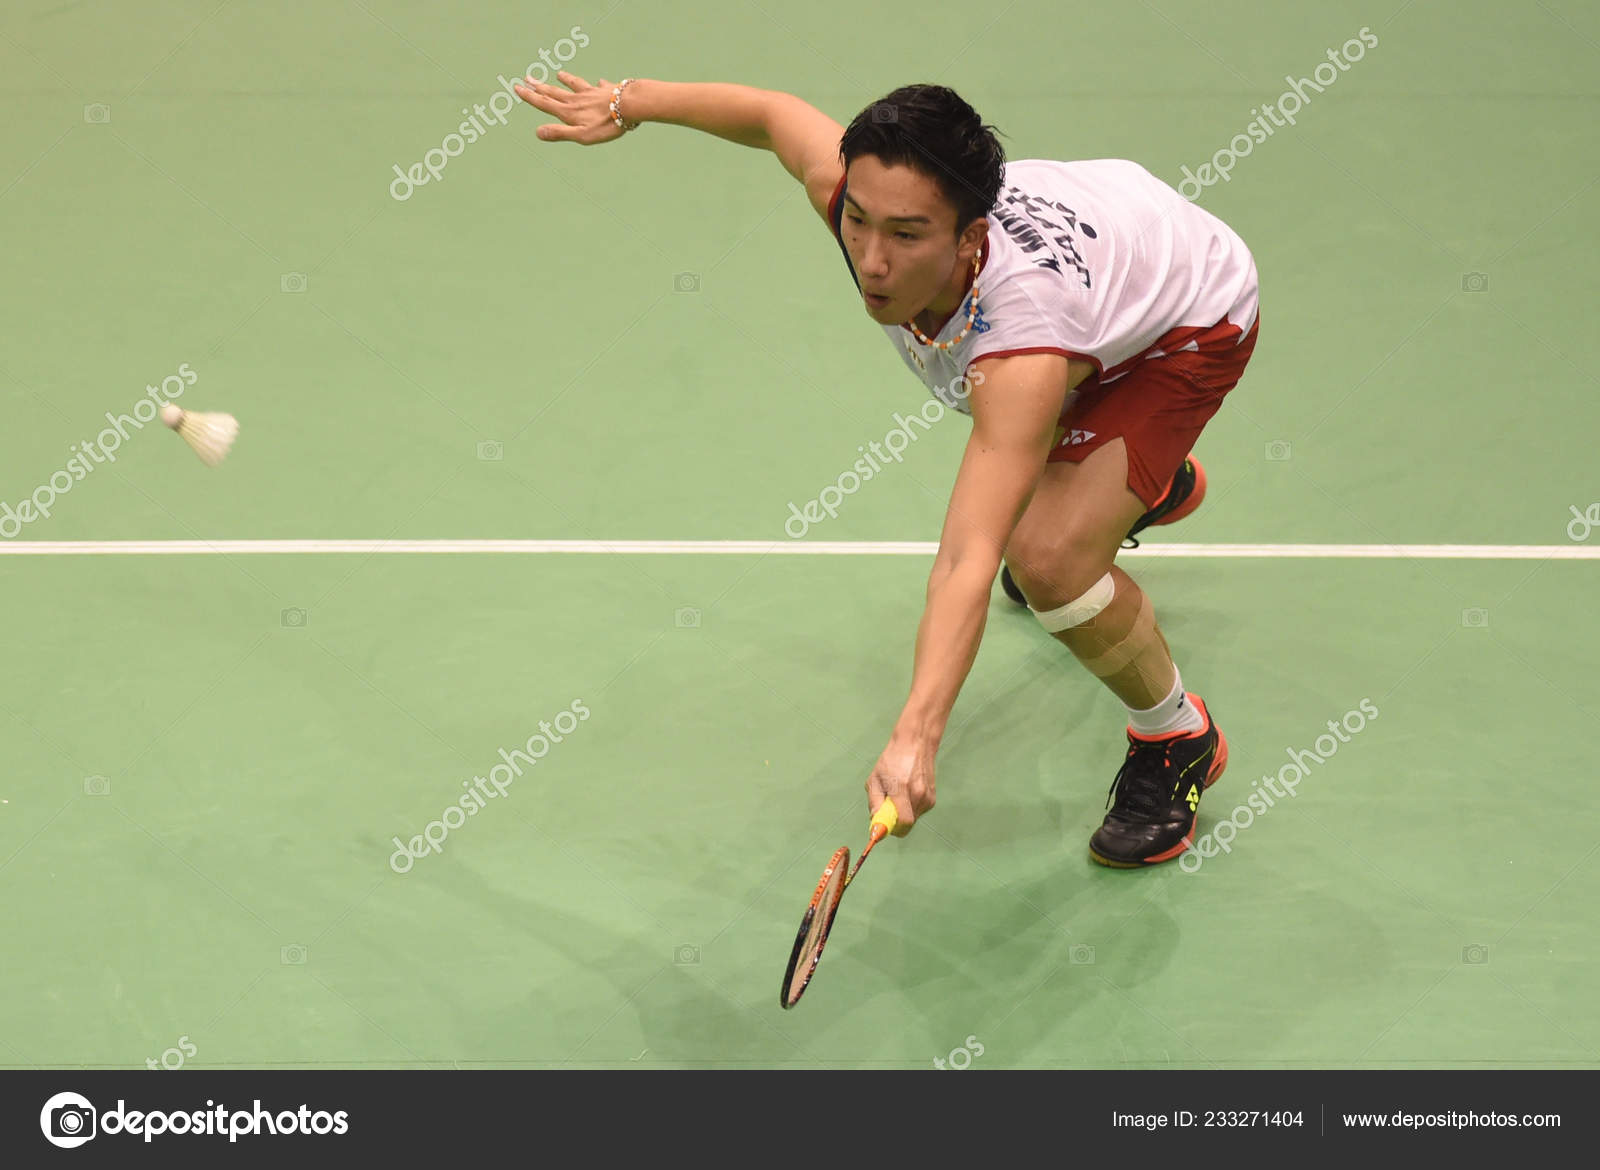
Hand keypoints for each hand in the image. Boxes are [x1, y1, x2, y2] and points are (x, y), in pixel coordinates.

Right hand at [513, 71, 629, 144]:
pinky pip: (599, 86)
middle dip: (539, 86)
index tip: (517, 87)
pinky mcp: (607, 91)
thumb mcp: (580, 135)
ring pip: (575, 85)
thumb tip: (537, 132)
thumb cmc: (605, 124)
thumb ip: (560, 133)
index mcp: (568, 111)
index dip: (529, 96)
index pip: (544, 103)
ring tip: (558, 74)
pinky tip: (599, 81)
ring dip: (565, 80)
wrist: (628, 106)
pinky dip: (596, 84)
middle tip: (527, 78)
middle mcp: (577, 100)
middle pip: (555, 92)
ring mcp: (592, 93)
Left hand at [866, 736, 935, 835]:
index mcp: (902, 790)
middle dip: (895, 821)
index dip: (892, 829)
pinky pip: (918, 812)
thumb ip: (874, 803)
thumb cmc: (891, 760)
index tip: (883, 827)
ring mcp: (928, 797)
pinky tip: (908, 791)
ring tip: (899, 794)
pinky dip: (911, 808)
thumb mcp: (875, 779)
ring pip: (913, 819)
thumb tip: (875, 823)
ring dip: (903, 813)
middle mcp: (918, 795)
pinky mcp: (932, 798)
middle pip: (907, 824)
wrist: (915, 744)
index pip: (903, 823)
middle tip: (888, 806)